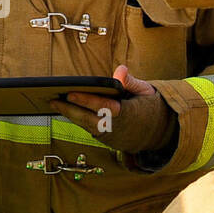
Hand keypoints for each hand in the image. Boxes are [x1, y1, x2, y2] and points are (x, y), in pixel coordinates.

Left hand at [50, 65, 174, 153]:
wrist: (161, 133)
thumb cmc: (151, 107)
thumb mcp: (146, 91)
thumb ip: (131, 82)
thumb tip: (119, 70)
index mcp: (129, 114)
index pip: (103, 107)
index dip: (86, 101)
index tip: (70, 94)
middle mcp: (118, 128)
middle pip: (89, 120)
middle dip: (70, 110)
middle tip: (52, 100)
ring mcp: (112, 137)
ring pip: (87, 126)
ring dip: (70, 115)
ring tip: (54, 104)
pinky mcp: (108, 141)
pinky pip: (90, 130)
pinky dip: (78, 121)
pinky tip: (66, 111)